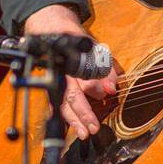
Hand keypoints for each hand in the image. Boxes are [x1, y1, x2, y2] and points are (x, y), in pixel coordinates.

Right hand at [23, 4, 119, 140]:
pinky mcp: (52, 86)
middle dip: (82, 113)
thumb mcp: (93, 47)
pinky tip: (67, 128)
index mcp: (72, 60)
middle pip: (70, 96)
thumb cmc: (74, 39)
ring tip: (83, 133)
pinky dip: (61, 116)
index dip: (96, 87)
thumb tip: (112, 89)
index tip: (108, 94)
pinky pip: (55, 103)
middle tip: (93, 128)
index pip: (85, 75)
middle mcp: (62, 72)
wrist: (50, 30)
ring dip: (73, 120)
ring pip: (62, 103)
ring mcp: (55, 80)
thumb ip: (105, 68)